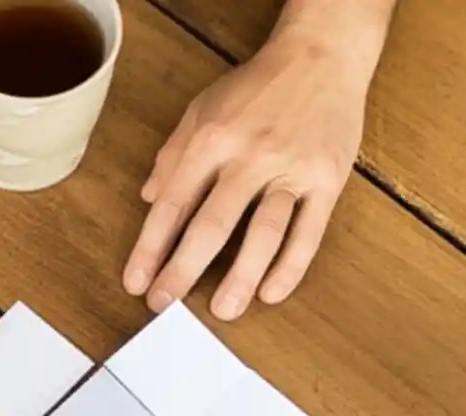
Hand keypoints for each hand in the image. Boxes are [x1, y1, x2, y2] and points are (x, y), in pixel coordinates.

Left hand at [123, 1, 391, 319]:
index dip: (151, 248)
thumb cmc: (256, 86)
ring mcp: (292, 169)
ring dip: (240, 276)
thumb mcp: (201, 109)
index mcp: (211, 140)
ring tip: (223, 310)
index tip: (137, 281)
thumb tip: (149, 200)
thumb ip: (173, 156)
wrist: (322, 55)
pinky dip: (291, 266)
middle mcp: (250, 155)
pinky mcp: (328, 179)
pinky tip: (271, 292)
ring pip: (264, 232)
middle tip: (164, 304)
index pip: (172, 204)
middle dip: (183, 270)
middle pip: (212, 225)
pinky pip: (309, 231)